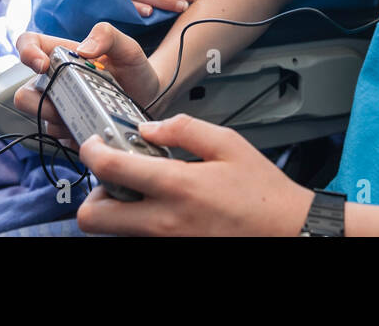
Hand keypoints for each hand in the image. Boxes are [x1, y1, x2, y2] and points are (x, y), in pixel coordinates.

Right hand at [13, 23, 163, 149]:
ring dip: (65, 121)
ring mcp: (59, 109)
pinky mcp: (69, 131)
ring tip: (93, 113)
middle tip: (70, 102)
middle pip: (25, 95)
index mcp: (61, 55)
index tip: (42, 65)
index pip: (27, 43)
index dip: (26, 52)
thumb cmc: (133, 68)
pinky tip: (97, 128)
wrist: (149, 98)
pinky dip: (78, 135)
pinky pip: (61, 140)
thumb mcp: (126, 46)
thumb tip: (83, 50)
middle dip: (43, 103)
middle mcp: (54, 82)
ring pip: (43, 121)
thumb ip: (107, 35)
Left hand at [75, 114, 316, 236]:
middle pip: (93, 217)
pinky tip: (162, 203)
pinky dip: (140, 220)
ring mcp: (166, 241)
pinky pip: (139, 237)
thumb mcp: (228, 144)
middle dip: (94, 192)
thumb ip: (183, 129)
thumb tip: (148, 129)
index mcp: (177, 186)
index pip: (110, 170)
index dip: (91, 151)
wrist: (286, 231)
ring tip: (142, 188)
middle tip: (114, 175)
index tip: (94, 142)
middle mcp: (163, 221)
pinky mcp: (172, 250)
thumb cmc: (261, 191)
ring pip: (114, 230)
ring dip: (116, 207)